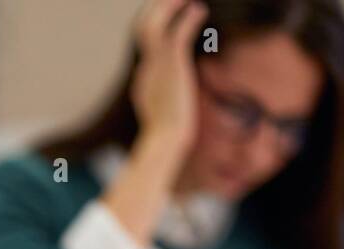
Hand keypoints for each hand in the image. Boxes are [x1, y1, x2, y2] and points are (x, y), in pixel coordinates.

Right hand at [130, 0, 206, 158]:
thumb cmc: (168, 136)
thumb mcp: (163, 116)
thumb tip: (168, 113)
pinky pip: (177, 33)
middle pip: (143, 29)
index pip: (147, 47)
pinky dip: (187, 19)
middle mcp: (146, 68)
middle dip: (156, 10)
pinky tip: (200, 10)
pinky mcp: (170, 65)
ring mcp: (155, 65)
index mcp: (144, 79)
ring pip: (153, 25)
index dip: (159, 27)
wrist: (165, 140)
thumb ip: (165, 105)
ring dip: (168, 6)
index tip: (174, 16)